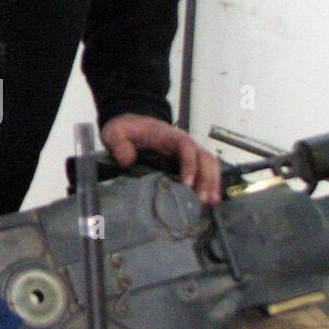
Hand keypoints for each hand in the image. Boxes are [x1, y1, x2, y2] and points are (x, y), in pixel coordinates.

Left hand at [101, 113, 222, 205]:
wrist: (132, 125)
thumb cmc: (126, 129)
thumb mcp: (116, 132)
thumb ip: (119, 143)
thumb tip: (127, 160)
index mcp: (168, 136)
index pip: (186, 147)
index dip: (189, 164)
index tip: (187, 184)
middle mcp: (184, 144)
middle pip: (204, 157)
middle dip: (206, 178)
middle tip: (203, 199)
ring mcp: (188, 153)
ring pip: (209, 164)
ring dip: (212, 183)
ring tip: (211, 203)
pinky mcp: (187, 163)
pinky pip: (204, 171)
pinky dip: (209, 184)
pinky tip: (209, 202)